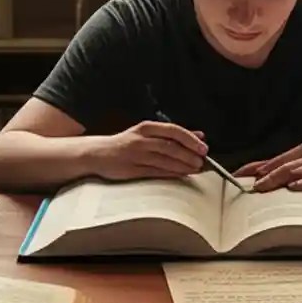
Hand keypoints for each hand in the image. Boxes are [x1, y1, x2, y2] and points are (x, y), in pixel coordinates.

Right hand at [93, 120, 207, 180]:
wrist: (98, 153)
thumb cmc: (126, 143)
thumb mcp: (148, 133)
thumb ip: (173, 134)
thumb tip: (199, 135)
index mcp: (146, 127)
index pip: (173, 130)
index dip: (191, 139)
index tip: (203, 147)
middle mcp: (141, 140)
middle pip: (170, 146)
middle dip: (189, 155)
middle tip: (202, 161)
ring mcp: (136, 155)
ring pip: (165, 160)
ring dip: (183, 166)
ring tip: (196, 169)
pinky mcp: (132, 170)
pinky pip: (156, 172)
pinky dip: (172, 174)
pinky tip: (182, 175)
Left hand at [234, 141, 301, 191]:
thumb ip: (292, 168)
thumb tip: (266, 178)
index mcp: (301, 150)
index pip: (273, 160)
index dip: (254, 167)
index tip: (236, 176)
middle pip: (282, 166)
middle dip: (264, 176)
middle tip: (249, 187)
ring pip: (296, 171)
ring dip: (278, 179)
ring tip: (263, 188)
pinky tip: (294, 187)